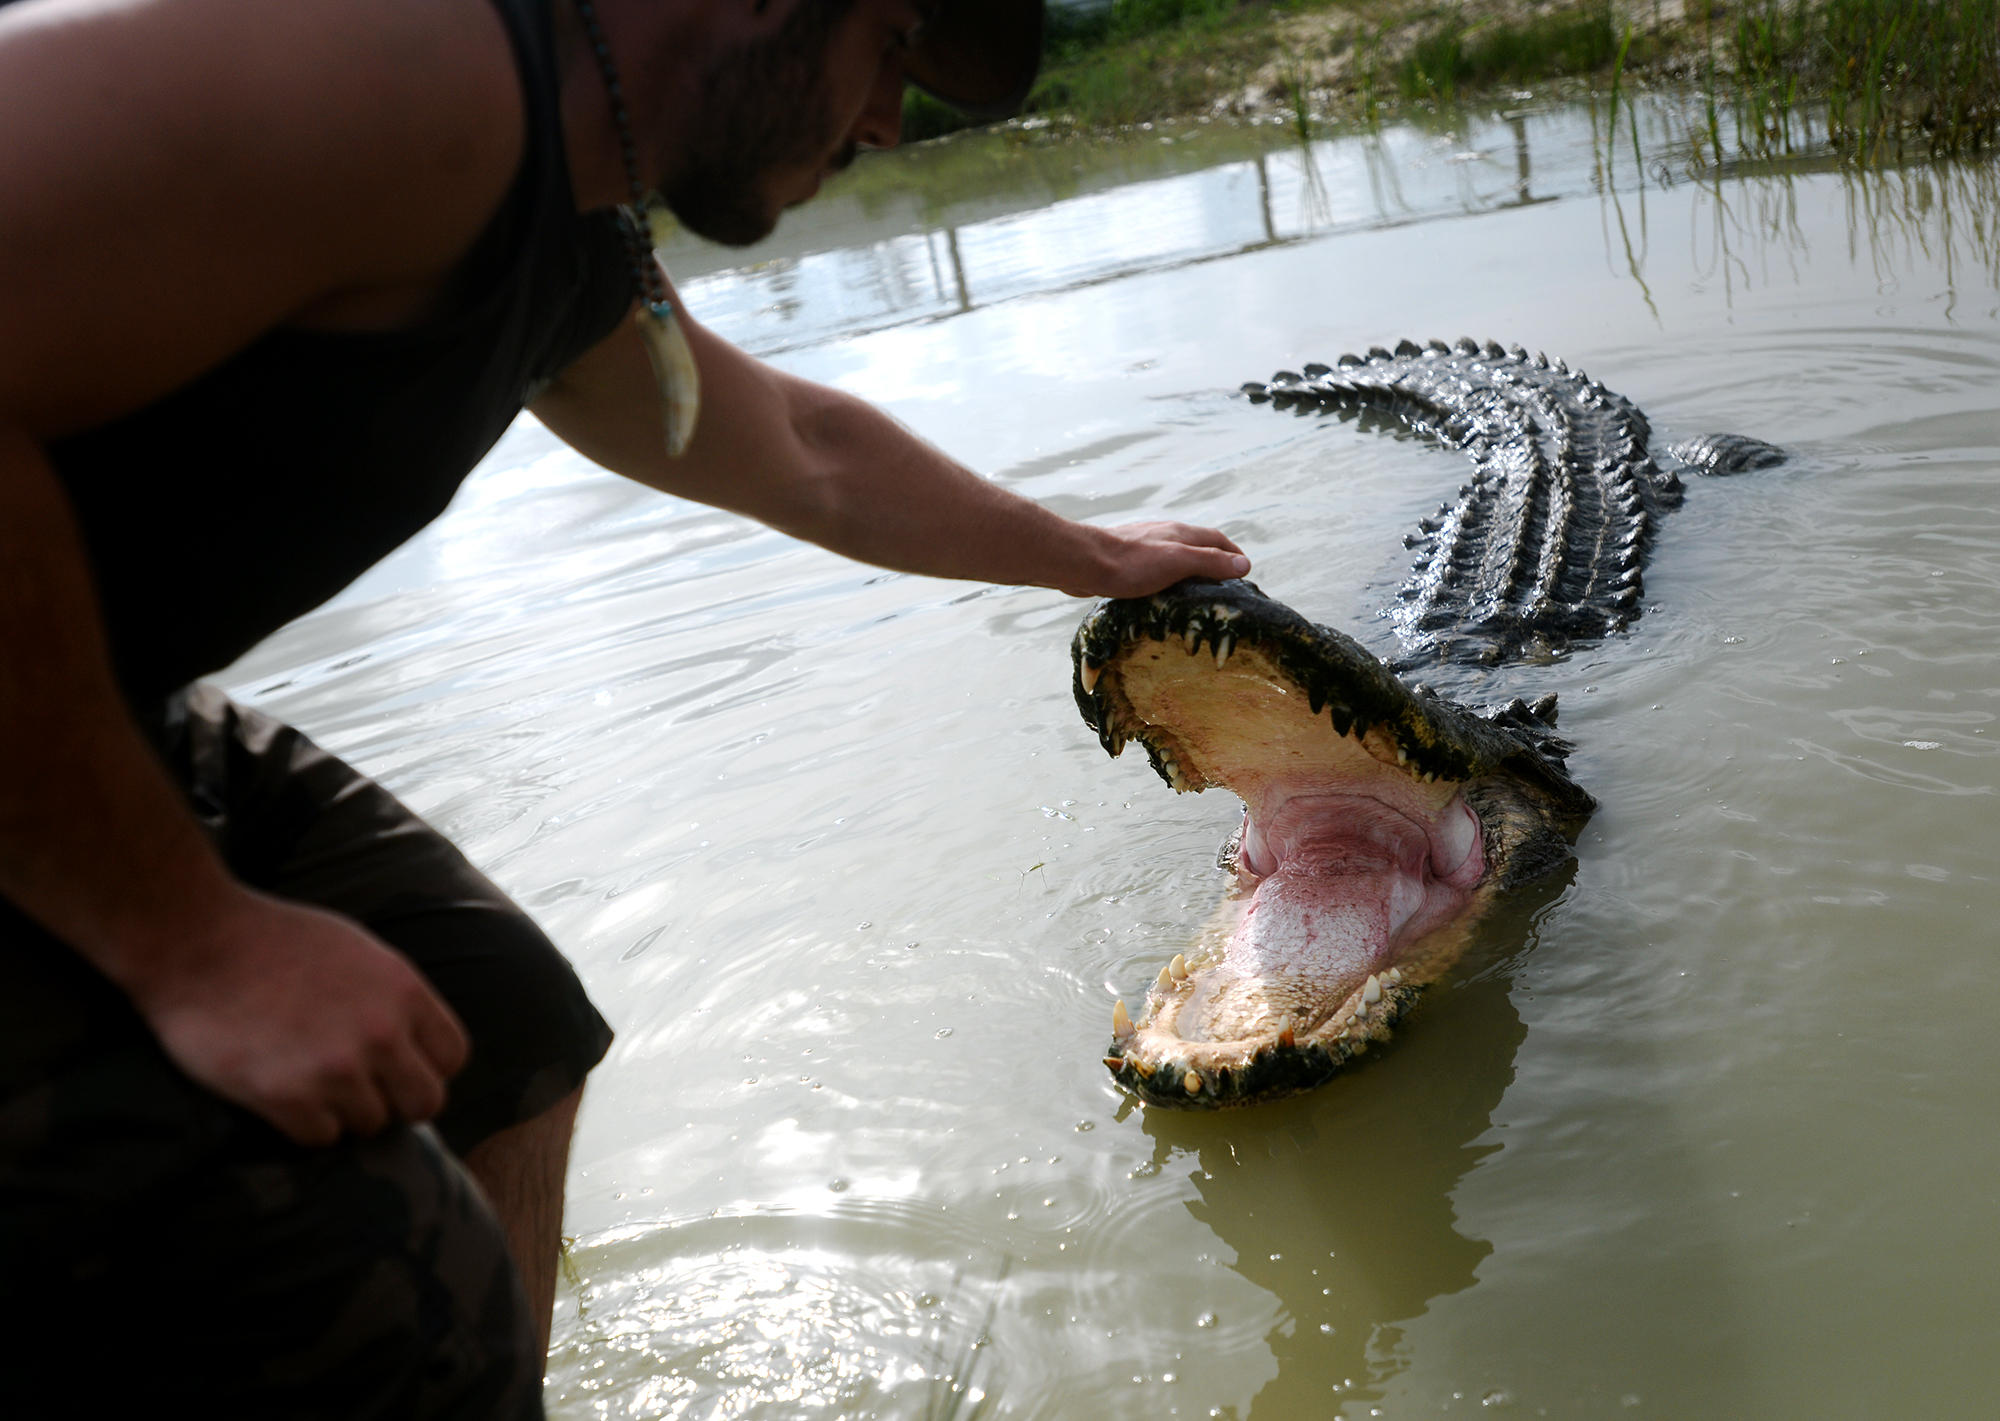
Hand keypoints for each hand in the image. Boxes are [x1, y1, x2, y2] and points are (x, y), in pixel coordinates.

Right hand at [131, 890, 468, 1146]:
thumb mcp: (360, 952)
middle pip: (425, 1103)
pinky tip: (281, 1091)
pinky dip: (303, 1124)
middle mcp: (381, 1034)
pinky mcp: (286, 1097)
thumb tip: (414, 1042)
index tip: (399, 1068)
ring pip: (370, 1124)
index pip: (452, 1058)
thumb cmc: (276, 940)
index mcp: (404, 992)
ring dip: (343, 1110)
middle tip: (362, 1089)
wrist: (198, 942)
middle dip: (396, 1101)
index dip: (425, 1067)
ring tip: (309, 1080)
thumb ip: (394, 999)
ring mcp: (336, 1069)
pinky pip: (320, 1137)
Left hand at [1062, 521, 1250, 598]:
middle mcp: (1164, 535)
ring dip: (1189, 569)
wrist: (1083, 562)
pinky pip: (1155, 567)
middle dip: (1214, 561)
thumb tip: (1244, 564)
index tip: (1244, 571)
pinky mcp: (1126, 560)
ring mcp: (1144, 546)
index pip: (1217, 540)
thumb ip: (1209, 562)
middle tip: (1223, 585)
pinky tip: (1160, 593)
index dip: (1233, 554)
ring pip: (1174, 556)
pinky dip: (1167, 578)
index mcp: (1180, 534)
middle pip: (1197, 545)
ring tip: (1195, 592)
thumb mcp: (1177, 562)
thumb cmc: (1130, 563)